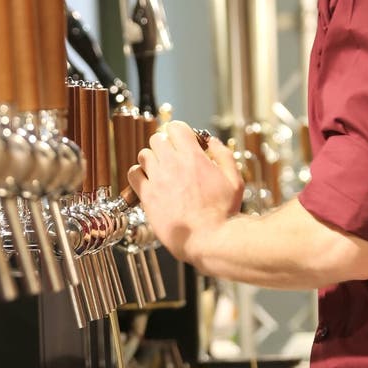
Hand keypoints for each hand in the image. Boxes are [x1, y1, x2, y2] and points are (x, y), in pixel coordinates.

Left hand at [128, 120, 243, 264]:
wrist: (209, 239)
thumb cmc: (223, 214)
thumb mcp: (234, 180)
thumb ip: (223, 155)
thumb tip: (212, 142)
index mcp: (194, 157)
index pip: (175, 127)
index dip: (178, 133)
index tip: (182, 143)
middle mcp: (173, 164)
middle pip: (157, 138)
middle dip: (165, 145)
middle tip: (172, 159)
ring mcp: (158, 180)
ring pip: (143, 154)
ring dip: (151, 159)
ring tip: (160, 171)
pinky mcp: (147, 197)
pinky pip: (133, 174)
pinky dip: (138, 174)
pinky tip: (148, 182)